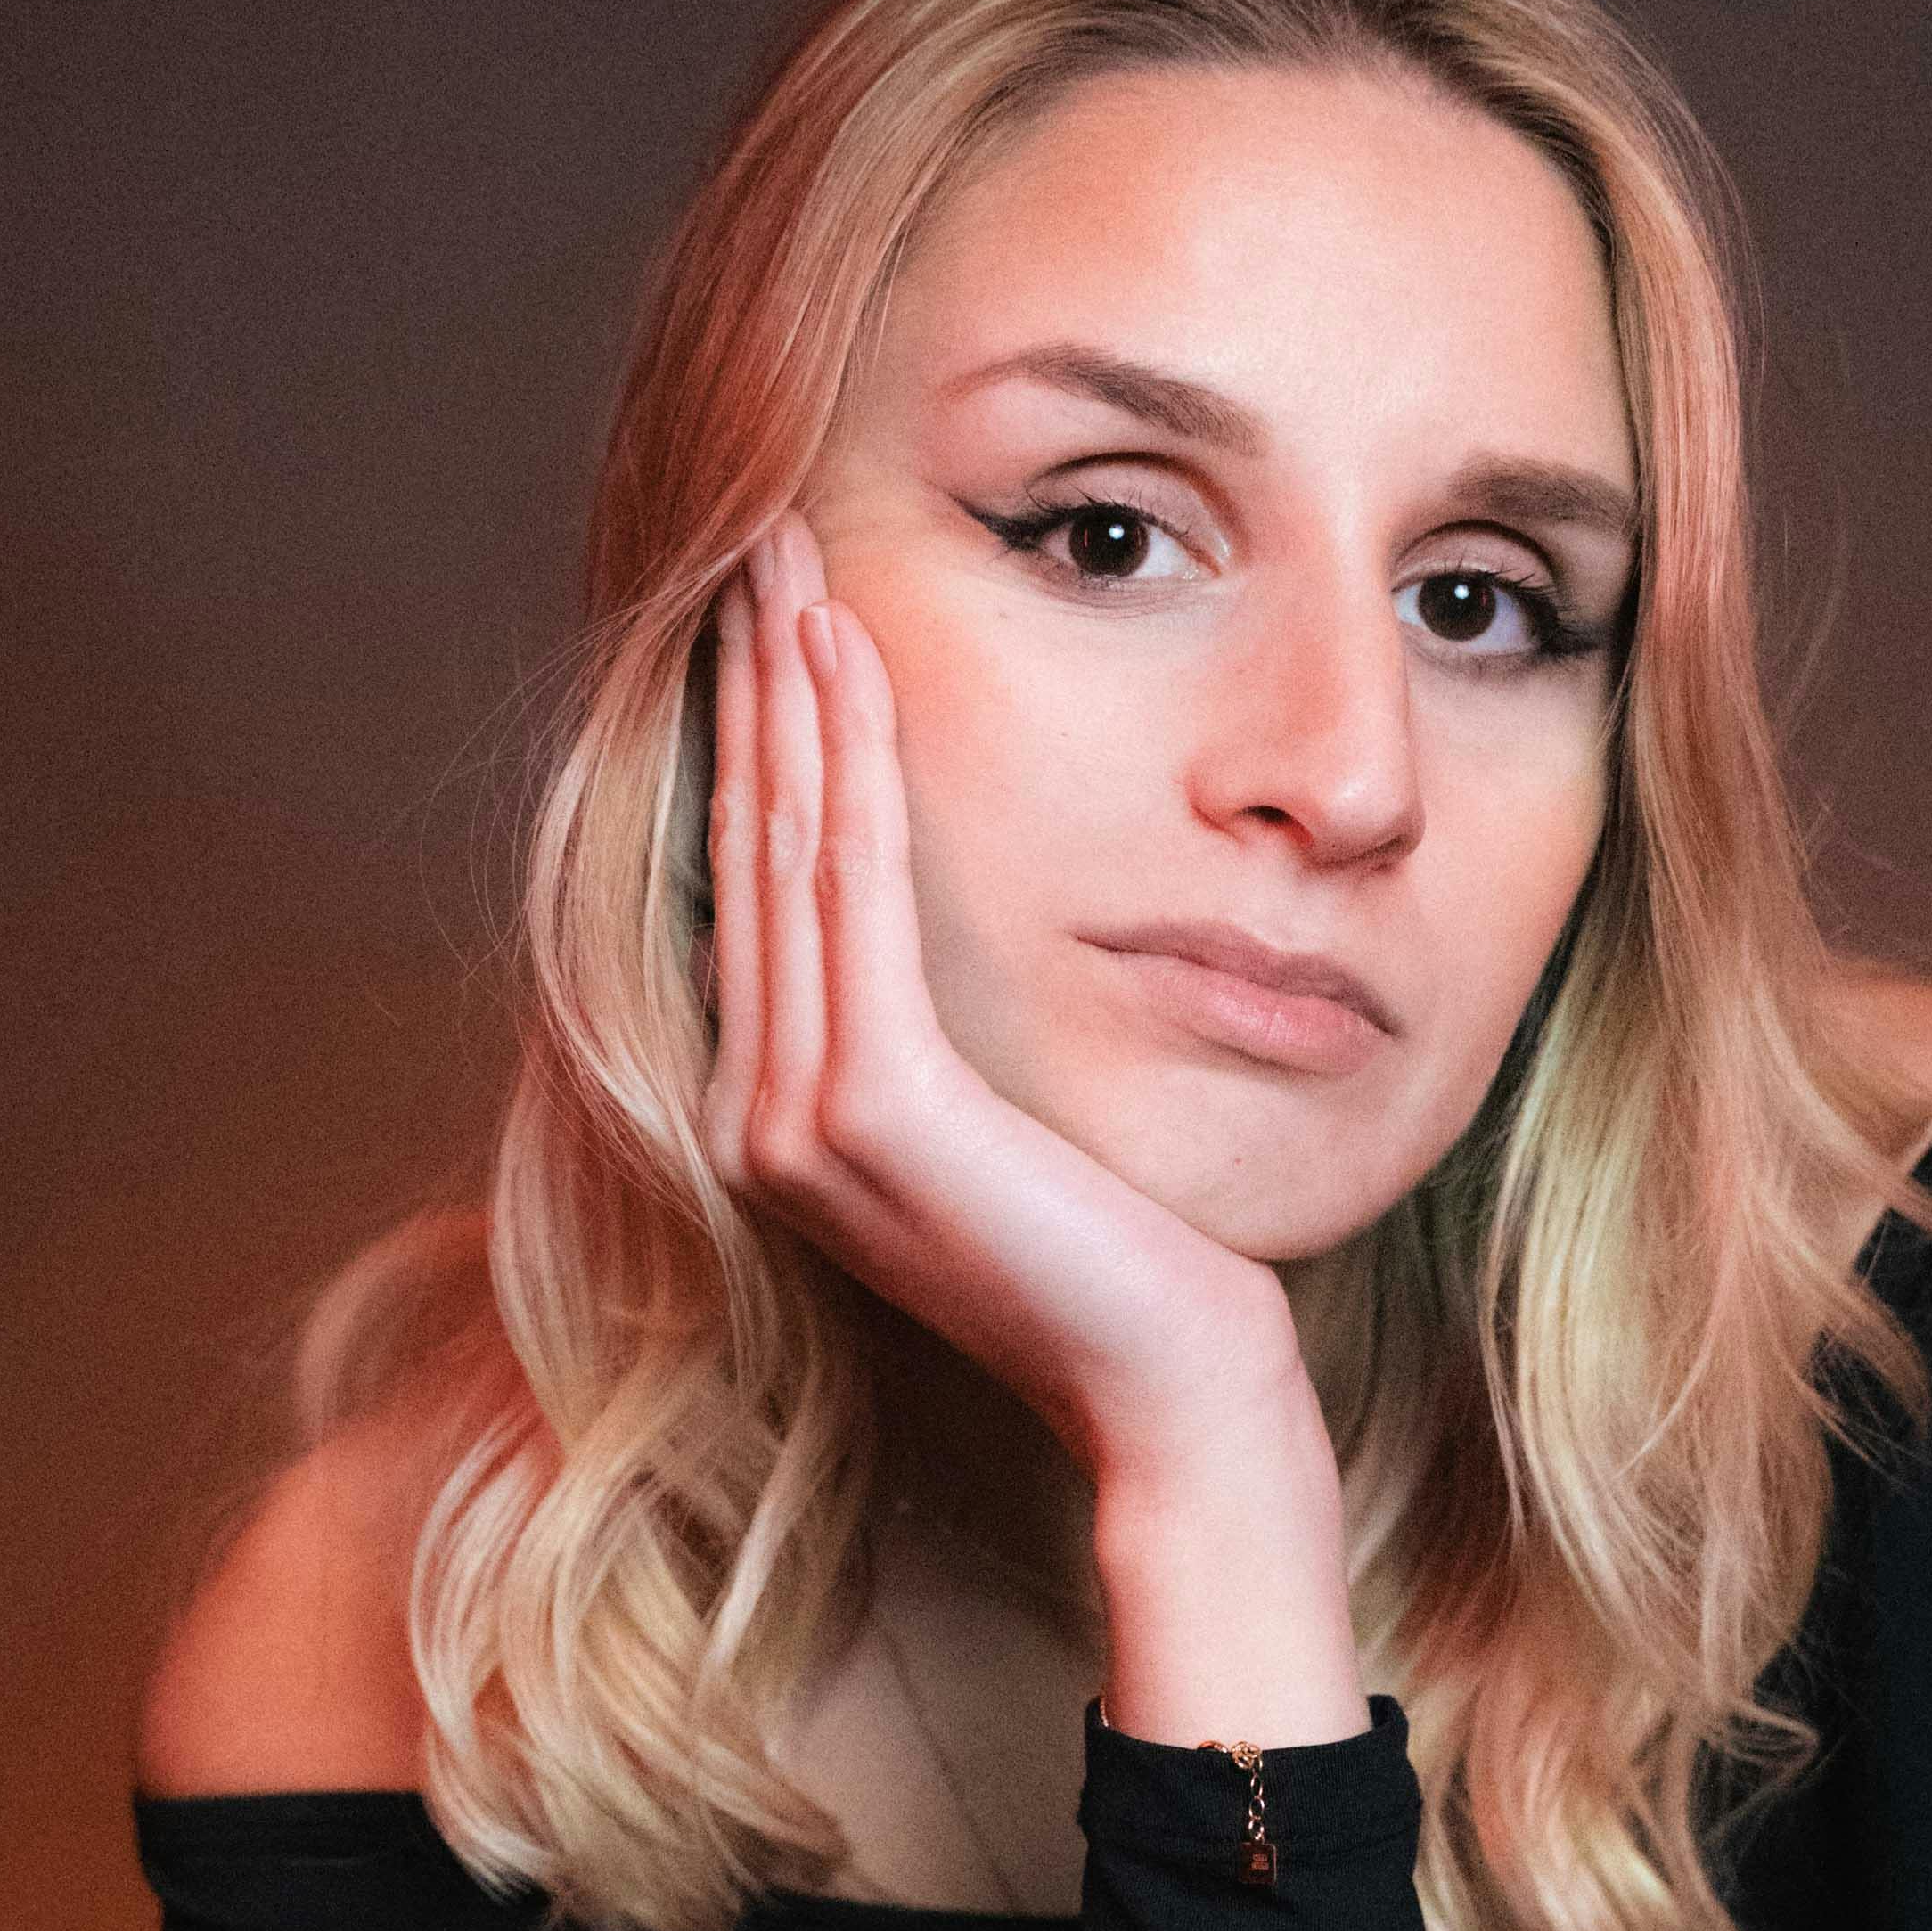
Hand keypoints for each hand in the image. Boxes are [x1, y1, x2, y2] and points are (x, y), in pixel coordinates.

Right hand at [708, 515, 1366, 1739]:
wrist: (1178, 1393)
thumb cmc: (1135, 1263)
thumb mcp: (1018, 1124)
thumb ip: (950, 1035)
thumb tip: (945, 922)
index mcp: (786, 1121)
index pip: (763, 889)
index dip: (761, 740)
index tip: (776, 611)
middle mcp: (762, 1121)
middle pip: (753, 851)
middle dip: (755, 685)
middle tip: (758, 537)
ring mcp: (802, 1123)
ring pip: (791, 855)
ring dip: (790, 696)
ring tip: (793, 564)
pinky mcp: (876, 1112)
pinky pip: (857, 901)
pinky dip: (850, 771)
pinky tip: (853, 666)